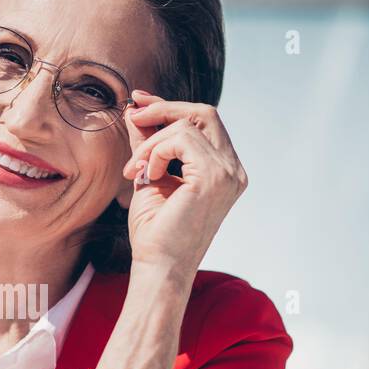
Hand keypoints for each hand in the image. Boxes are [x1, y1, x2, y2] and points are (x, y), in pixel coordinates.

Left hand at [118, 90, 248, 278]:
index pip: (204, 122)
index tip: (139, 102)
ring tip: (136, 171)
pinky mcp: (214, 177)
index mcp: (224, 170)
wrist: (158, 266)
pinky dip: (156, 152)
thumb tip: (134, 111)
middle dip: (165, 108)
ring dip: (151, 143)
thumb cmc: (155, 231)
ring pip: (188, 125)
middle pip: (205, 112)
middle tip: (134, 116)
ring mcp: (228, 173)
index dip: (171, 107)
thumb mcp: (150, 176)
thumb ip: (147, 143)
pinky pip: (181, 139)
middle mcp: (234, 170)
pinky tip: (148, 176)